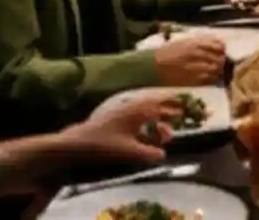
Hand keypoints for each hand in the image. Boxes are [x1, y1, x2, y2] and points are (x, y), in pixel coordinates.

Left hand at [56, 95, 177, 166]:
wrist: (76, 143)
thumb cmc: (104, 146)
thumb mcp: (130, 152)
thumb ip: (149, 152)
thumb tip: (163, 154)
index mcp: (138, 112)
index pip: (161, 108)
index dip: (172, 111)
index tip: (182, 113)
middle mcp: (131, 107)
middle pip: (153, 104)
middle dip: (165, 109)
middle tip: (175, 115)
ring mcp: (121, 110)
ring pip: (143, 107)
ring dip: (154, 113)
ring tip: (160, 124)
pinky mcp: (112, 115)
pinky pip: (135, 111)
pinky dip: (143, 116)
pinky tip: (141, 128)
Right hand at [153, 35, 226, 85]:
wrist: (152, 66)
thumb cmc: (167, 52)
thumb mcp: (184, 42)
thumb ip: (200, 42)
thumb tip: (217, 44)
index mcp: (195, 43)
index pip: (218, 45)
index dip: (222, 49)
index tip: (221, 51)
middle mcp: (197, 54)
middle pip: (219, 58)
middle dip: (221, 60)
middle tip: (218, 62)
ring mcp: (195, 67)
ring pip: (215, 69)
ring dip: (217, 70)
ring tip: (213, 70)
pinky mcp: (192, 80)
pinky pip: (207, 79)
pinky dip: (210, 78)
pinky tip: (206, 77)